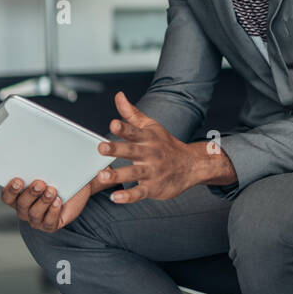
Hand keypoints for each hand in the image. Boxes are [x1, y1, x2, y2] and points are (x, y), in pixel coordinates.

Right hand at [1, 167, 112, 231]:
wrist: (79, 184)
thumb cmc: (57, 176)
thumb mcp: (43, 167)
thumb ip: (27, 163)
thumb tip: (9, 158)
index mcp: (18, 195)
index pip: (7, 196)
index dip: (10, 189)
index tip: (18, 180)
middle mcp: (24, 208)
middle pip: (20, 204)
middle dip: (30, 193)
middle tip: (40, 183)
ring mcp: (36, 218)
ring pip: (34, 213)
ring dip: (43, 202)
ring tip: (52, 190)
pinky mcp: (50, 224)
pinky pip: (48, 222)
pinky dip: (52, 212)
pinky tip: (58, 202)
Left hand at [97, 92, 221, 203]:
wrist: (191, 165)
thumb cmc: (165, 145)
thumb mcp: (151, 126)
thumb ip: (132, 113)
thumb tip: (118, 96)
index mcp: (148, 138)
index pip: (135, 132)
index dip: (124, 128)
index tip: (113, 124)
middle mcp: (150, 154)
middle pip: (132, 151)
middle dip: (116, 149)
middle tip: (101, 148)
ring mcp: (152, 172)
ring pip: (134, 173)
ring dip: (118, 175)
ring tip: (102, 176)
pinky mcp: (153, 188)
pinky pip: (140, 192)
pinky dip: (128, 196)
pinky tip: (116, 197)